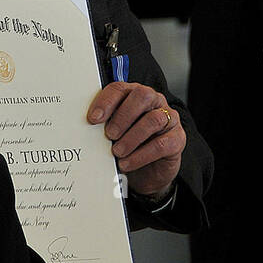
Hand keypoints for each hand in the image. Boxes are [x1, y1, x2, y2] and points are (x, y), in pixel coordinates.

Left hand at [88, 82, 183, 200]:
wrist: (147, 173)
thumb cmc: (127, 147)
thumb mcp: (114, 134)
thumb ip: (104, 125)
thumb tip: (84, 128)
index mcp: (134, 95)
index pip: (120, 89)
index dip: (106, 101)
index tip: (93, 118)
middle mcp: (154, 102)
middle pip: (142, 96)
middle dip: (123, 116)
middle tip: (109, 134)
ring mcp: (169, 119)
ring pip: (153, 120)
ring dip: (132, 137)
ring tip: (117, 152)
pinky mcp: (177, 139)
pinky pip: (162, 144)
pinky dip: (141, 155)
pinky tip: (127, 163)